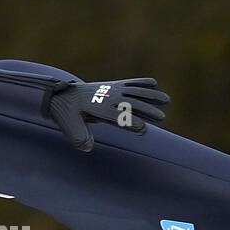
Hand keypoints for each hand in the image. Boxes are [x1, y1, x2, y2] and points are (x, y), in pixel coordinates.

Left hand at [46, 78, 168, 151]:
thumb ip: (78, 137)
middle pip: (131, 103)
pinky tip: (155, 82)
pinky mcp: (113, 85)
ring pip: (134, 91)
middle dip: (147, 110)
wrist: (62, 94)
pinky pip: (130, 83)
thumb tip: (88, 147)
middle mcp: (107, 96)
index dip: (130, 123)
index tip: (143, 129)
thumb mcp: (69, 127)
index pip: (117, 117)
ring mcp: (111, 89)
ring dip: (151, 95)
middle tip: (162, 117)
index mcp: (97, 108)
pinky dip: (141, 82)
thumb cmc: (67, 113)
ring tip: (167, 100)